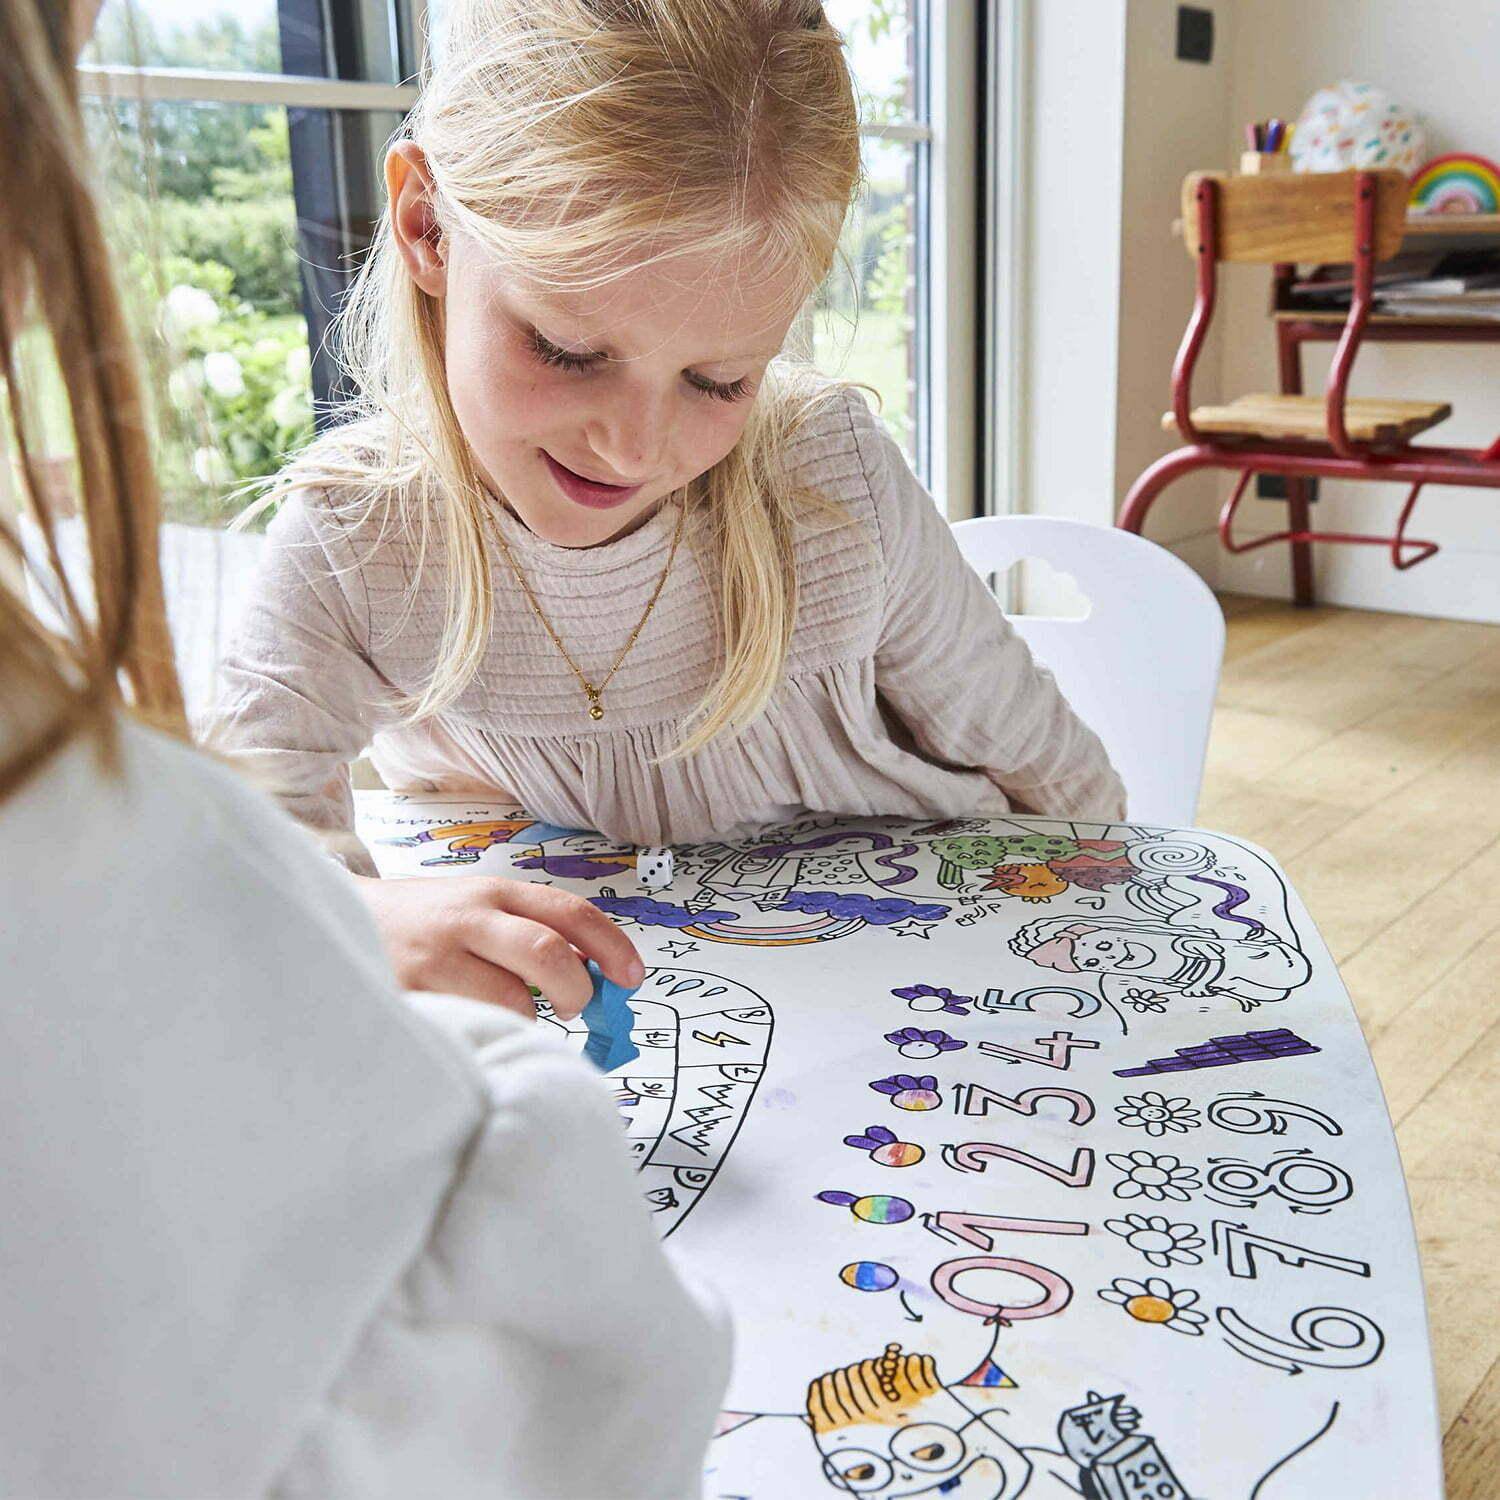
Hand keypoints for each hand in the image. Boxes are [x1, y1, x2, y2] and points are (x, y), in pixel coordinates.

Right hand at [354, 874, 643, 1019]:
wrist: (334, 923)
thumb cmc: (422, 924)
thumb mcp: (477, 909)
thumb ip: (529, 931)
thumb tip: (598, 976)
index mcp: (494, 893)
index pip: (570, 913)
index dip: (613, 947)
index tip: (632, 978)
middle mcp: (467, 919)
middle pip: (547, 953)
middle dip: (576, 989)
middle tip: (576, 1007)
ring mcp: (434, 960)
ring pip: (510, 1002)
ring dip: (526, 1022)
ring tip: (508, 1016)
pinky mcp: (409, 997)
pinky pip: (470, 1028)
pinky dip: (486, 1036)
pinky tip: (474, 1029)